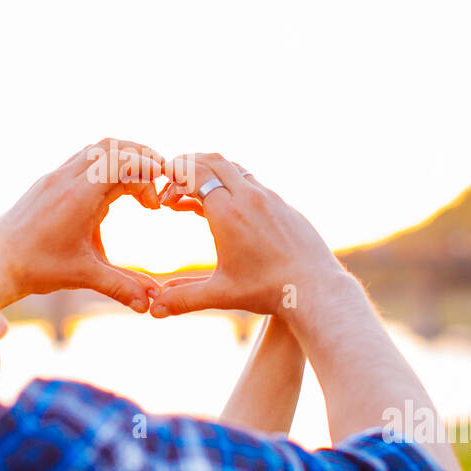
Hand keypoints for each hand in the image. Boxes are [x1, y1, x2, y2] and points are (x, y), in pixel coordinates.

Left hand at [0, 138, 164, 311]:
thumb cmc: (37, 268)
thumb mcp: (83, 276)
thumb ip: (121, 286)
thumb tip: (150, 304)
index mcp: (78, 196)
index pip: (121, 161)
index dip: (147, 173)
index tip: (154, 204)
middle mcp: (66, 178)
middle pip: (112, 146)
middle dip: (142, 159)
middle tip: (159, 183)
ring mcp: (56, 176)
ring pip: (97, 148)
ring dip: (124, 159)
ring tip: (141, 186)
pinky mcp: (50, 181)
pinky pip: (83, 159)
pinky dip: (106, 166)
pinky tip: (114, 193)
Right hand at [149, 153, 346, 317]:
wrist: (316, 289)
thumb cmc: (268, 291)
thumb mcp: (221, 294)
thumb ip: (184, 298)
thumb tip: (153, 310)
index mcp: (228, 213)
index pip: (195, 174)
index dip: (174, 178)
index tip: (164, 193)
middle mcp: (250, 197)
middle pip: (213, 161)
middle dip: (189, 165)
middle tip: (173, 182)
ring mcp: (270, 198)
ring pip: (236, 169)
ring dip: (213, 174)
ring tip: (195, 195)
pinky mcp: (284, 206)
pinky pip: (254, 183)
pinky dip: (234, 186)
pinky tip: (227, 208)